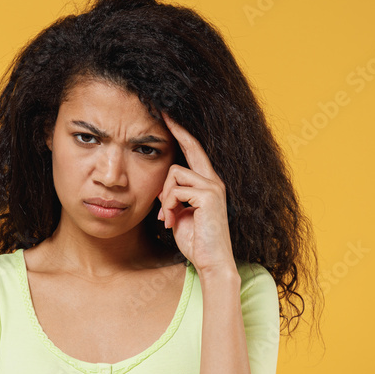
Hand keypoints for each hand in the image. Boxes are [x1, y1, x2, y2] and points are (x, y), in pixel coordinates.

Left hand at [157, 111, 234, 275]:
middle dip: (177, 128)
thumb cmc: (196, 242)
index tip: (169, 117)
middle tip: (162, 111)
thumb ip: (173, 199)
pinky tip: (171, 222)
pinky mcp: (209, 195)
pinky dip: (168, 206)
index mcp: (207, 183)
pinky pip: (176, 190)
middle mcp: (213, 180)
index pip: (194, 152)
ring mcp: (213, 186)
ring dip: (164, 197)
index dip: (183, 134)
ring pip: (174, 174)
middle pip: (191, 147)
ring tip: (167, 218)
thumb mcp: (179, 215)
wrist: (211, 262)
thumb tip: (161, 190)